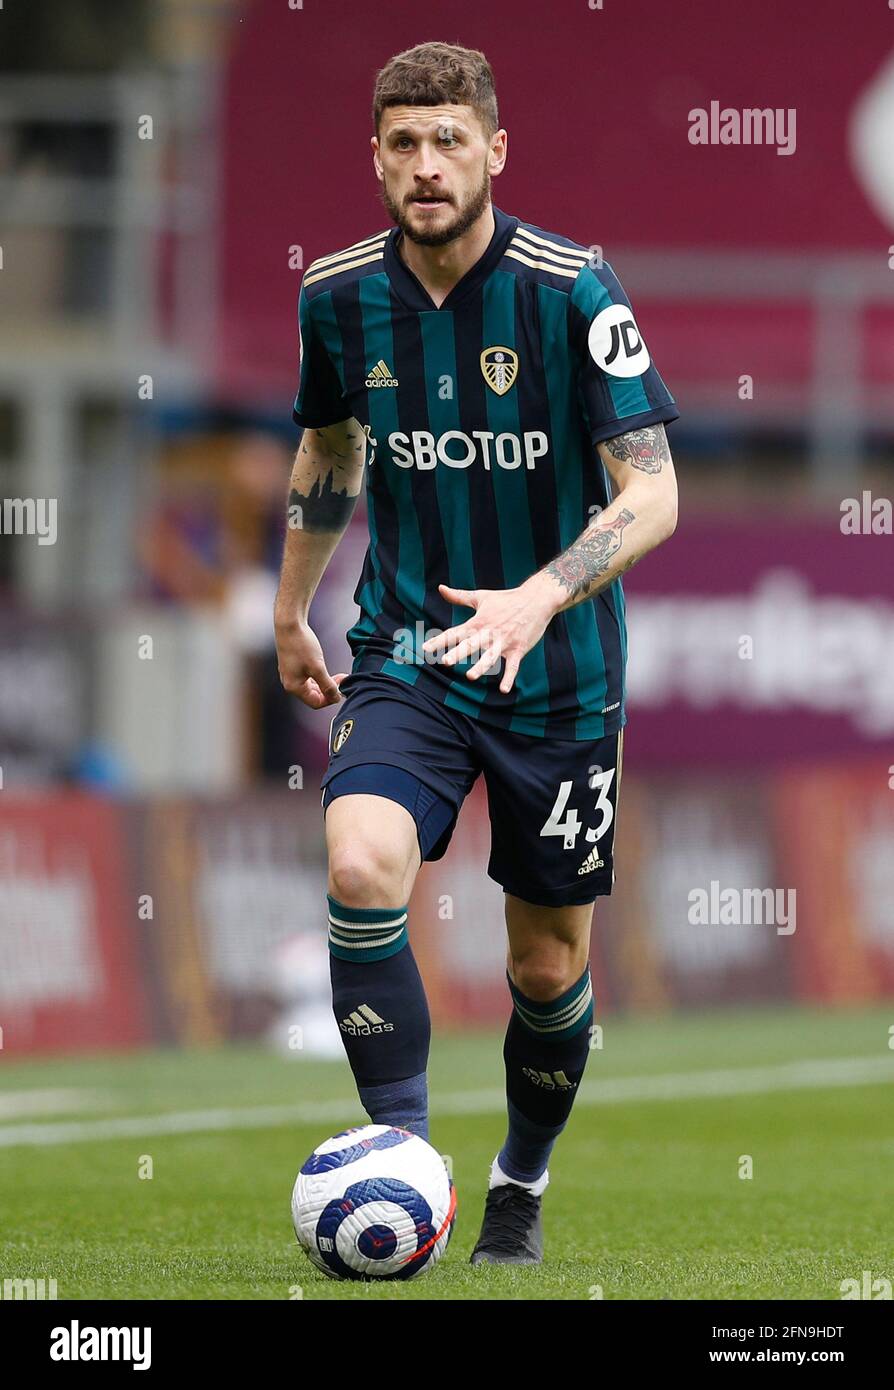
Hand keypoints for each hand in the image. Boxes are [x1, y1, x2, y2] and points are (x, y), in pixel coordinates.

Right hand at [275, 615, 346, 708]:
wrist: (289, 624)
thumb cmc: (301, 645)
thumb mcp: (318, 667)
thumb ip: (327, 685)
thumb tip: (336, 698)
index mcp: (294, 687)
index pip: (316, 703)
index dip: (331, 699)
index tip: (343, 688)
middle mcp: (290, 683)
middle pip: (314, 695)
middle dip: (330, 689)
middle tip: (342, 679)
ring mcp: (290, 674)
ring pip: (312, 686)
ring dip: (326, 682)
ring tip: (337, 675)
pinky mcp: (292, 665)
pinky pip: (308, 677)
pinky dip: (319, 676)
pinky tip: (325, 668)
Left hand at [421, 577, 557, 693]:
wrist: (536, 599)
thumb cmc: (506, 599)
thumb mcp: (481, 597)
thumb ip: (459, 596)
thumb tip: (440, 588)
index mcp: (477, 622)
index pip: (455, 633)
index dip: (439, 641)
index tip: (425, 648)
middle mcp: (489, 633)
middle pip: (471, 645)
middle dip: (458, 653)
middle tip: (445, 661)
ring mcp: (504, 642)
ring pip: (491, 656)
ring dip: (481, 666)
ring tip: (471, 676)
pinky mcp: (518, 649)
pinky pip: (513, 666)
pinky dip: (509, 677)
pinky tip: (504, 690)